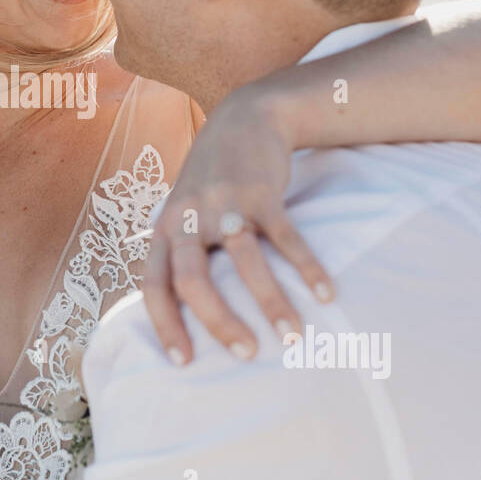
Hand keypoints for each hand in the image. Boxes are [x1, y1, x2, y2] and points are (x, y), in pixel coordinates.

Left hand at [142, 86, 333, 364]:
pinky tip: (325, 294)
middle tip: (246, 354)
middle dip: (218, 323)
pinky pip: (285, 237)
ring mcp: (225, 204)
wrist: (244, 116)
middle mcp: (189, 218)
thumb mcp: (182, 210)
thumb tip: (188, 315)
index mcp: (165, 229)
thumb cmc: (211, 178)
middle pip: (193, 280)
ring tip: (293, 337)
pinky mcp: (263, 193)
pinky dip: (306, 267)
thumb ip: (181, 254)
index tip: (183, 363)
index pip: (154, 285)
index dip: (165, 325)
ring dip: (271, 303)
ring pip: (245, 261)